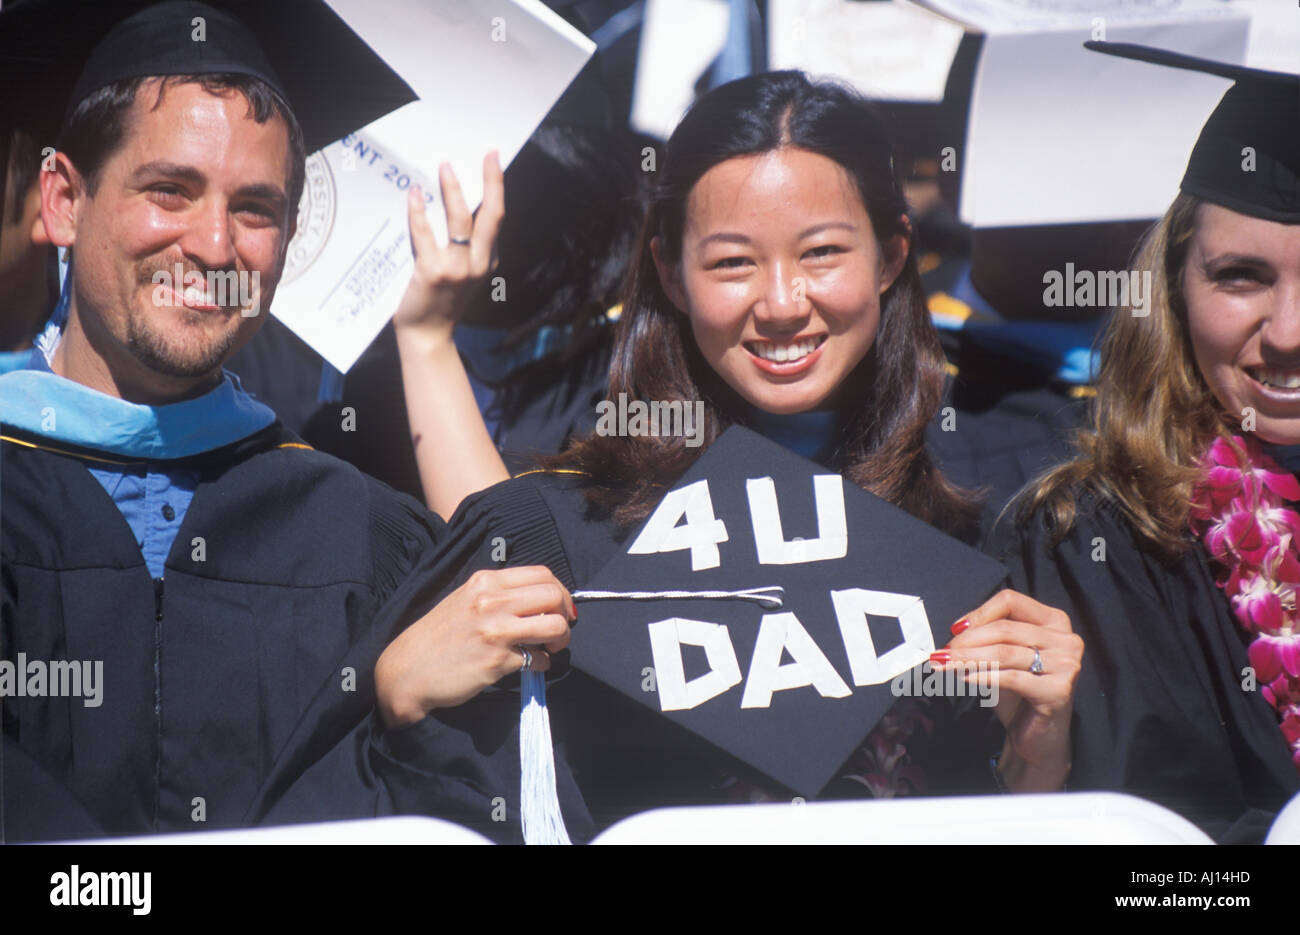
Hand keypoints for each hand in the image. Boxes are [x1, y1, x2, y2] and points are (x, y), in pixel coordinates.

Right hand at [375, 566, 574, 727]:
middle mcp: (492, 601)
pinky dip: (541, 663)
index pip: (542, 574)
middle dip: (566, 614)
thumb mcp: (465, 600)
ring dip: (561, 639)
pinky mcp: (497, 661)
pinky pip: (538, 659)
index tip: (561, 607)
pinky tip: (529, 665)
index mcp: (485, 582)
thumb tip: (540, 601)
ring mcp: (495, 631)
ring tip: (550, 648)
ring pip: (554, 626)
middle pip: (554, 596)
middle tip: (560, 629)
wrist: (407, 670)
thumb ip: (499, 595)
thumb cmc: (438, 636)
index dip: (560, 591)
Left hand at [391, 152, 504, 339]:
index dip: (496, 188)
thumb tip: (452, 211)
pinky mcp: (432, 272)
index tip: (492, 161)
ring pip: (460, 220)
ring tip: (445, 167)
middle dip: (491, 181)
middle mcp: (478, 265)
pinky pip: (425, 234)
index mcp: (487, 262)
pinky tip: (414, 194)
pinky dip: (418, 211)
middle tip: (488, 154)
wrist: (427, 336)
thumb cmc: (440, 304)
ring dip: (453, 190)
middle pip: (491, 215)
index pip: (495, 219)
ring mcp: (457, 269)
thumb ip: (465, 252)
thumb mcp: (463, 278)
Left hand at [936, 589, 1082, 791]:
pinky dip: (984, 676)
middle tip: (942, 652)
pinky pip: (1011, 677)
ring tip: (945, 665)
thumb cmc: (1018, 693)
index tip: (955, 630)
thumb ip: (988, 638)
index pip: (1011, 601)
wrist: (1037, 737)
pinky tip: (966, 679)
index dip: (979, 613)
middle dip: (968, 641)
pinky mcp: (1058, 691)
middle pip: (1005, 629)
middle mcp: (1067, 640)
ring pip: (1005, 653)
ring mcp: (1066, 665)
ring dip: (969, 658)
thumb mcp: (1004, 657)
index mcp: (1054, 621)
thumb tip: (956, 630)